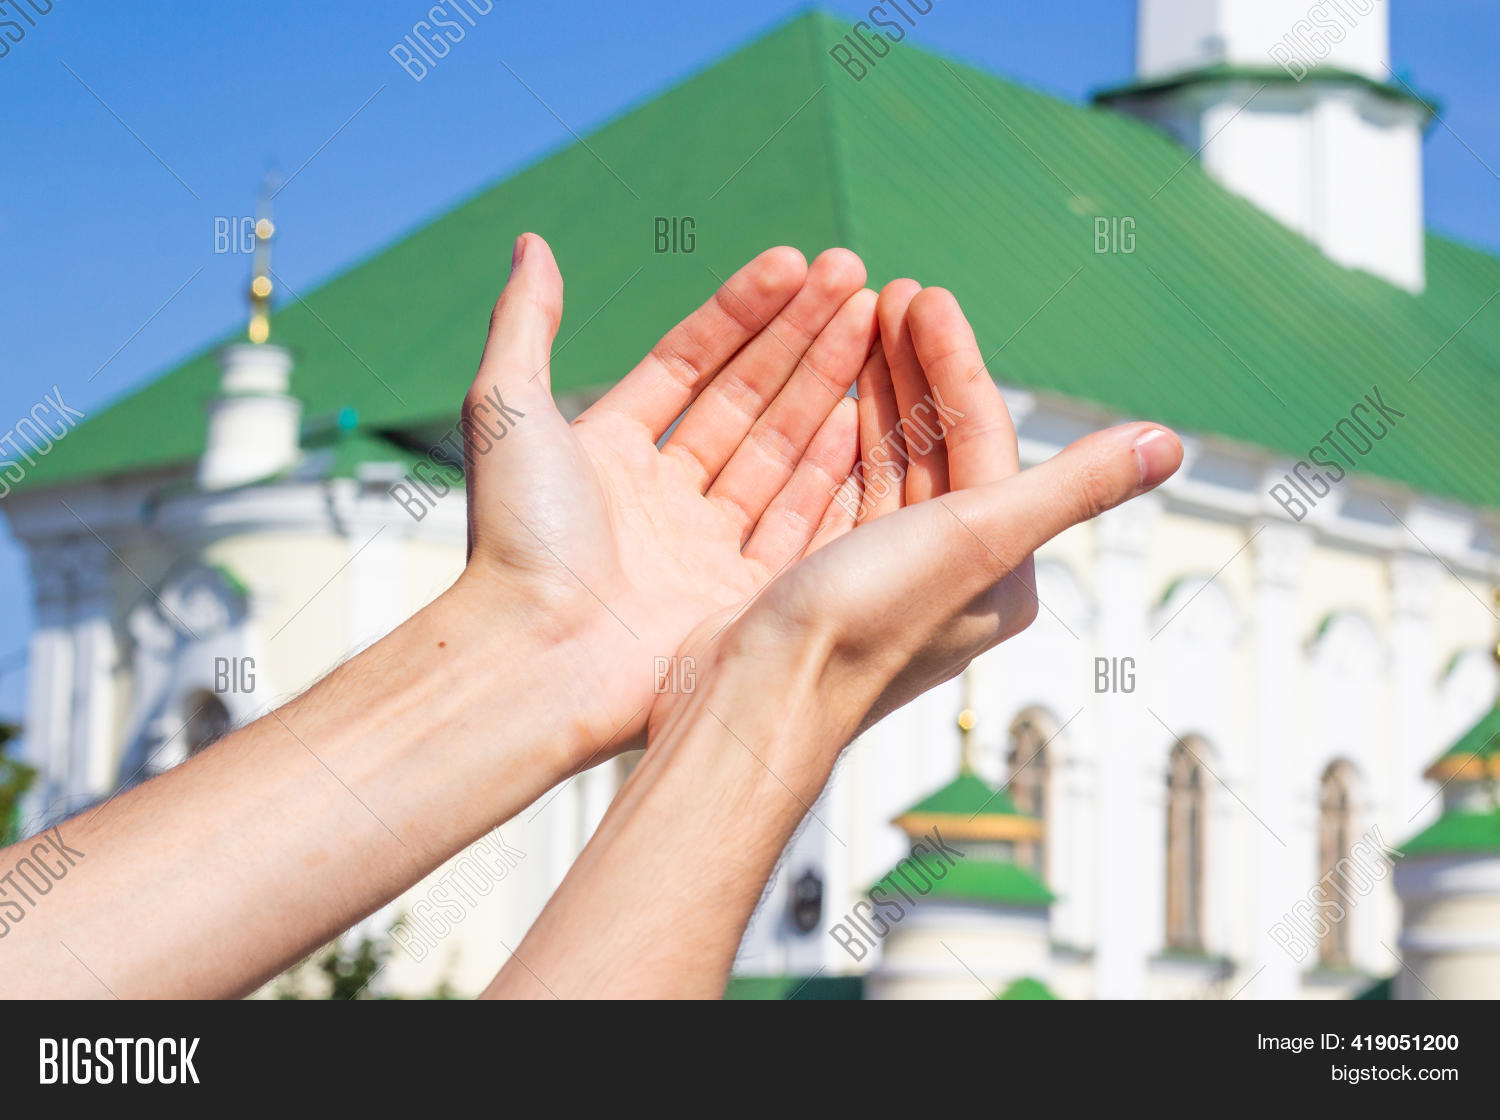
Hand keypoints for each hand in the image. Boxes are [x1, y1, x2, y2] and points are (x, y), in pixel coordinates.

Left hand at [453, 234, 877, 760]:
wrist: (541, 658)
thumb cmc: (519, 540)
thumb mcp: (506, 411)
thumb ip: (524, 323)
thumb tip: (530, 242)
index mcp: (610, 454)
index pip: (691, 363)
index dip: (742, 311)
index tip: (794, 263)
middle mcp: (663, 499)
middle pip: (748, 399)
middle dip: (803, 335)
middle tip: (857, 278)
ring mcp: (706, 549)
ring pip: (781, 451)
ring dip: (827, 386)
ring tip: (876, 325)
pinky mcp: (740, 596)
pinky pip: (799, 521)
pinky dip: (833, 469)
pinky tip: (865, 415)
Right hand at [483, 284, 1181, 997]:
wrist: (750, 701)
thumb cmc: (860, 629)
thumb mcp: (979, 541)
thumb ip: (1074, 489)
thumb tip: (1168, 445)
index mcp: (996, 572)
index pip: (983, 443)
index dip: (956, 364)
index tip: (920, 295)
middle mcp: (949, 576)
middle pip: (940, 446)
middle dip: (918, 366)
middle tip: (889, 293)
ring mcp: (885, 578)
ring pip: (892, 463)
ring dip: (881, 390)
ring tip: (859, 322)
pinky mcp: (828, 580)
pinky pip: (846, 490)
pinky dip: (841, 436)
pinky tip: (826, 394)